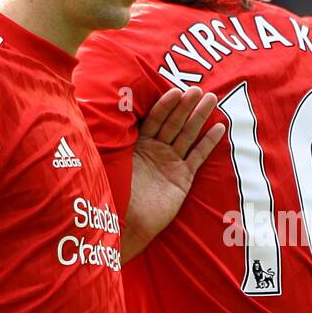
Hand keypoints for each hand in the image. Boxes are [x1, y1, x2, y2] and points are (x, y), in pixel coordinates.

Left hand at [124, 86, 224, 257]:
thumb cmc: (117, 193)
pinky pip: (198, 156)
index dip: (164, 106)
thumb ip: (111, 140)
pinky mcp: (183, 178)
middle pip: (174, 123)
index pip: (154, 120)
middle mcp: (156, 151)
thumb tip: (92, 112)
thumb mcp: (111, 162)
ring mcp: (171, 163)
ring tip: (211, 99)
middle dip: (186, 106)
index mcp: (138, 145)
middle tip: (199, 89)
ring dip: (199, 117)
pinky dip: (208, 142)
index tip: (175, 91)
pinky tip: (219, 127)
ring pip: (188, 135)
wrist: (129, 224)